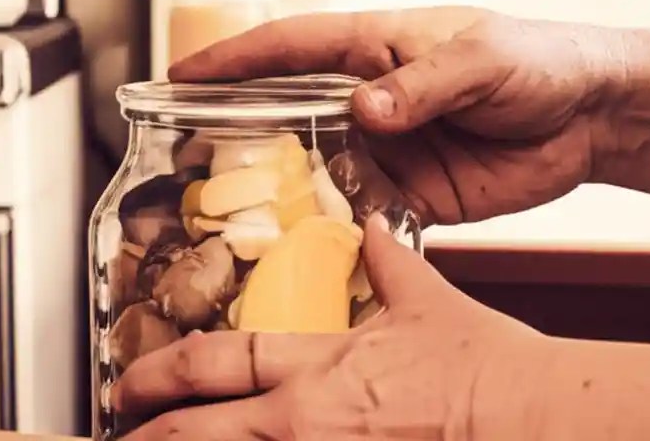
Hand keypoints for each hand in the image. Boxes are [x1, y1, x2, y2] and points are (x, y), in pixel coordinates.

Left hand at [112, 216, 550, 439]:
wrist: (533, 418)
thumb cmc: (487, 368)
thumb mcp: (429, 302)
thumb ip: (389, 265)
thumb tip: (373, 229)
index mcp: (316, 365)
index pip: (213, 362)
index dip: (158, 372)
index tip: (127, 379)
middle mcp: (302, 421)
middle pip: (194, 430)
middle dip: (144, 435)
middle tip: (116, 434)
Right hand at [169, 6, 619, 224]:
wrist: (592, 117)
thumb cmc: (537, 61)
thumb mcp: (482, 60)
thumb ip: (423, 85)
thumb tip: (365, 109)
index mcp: (374, 48)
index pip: (287, 49)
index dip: (230, 59)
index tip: (178, 73)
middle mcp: (367, 100)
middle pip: (284, 114)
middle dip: (234, 132)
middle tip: (182, 157)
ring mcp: (384, 151)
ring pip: (312, 172)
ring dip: (275, 193)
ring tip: (225, 217)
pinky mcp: (408, 197)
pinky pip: (356, 218)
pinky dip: (328, 235)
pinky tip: (298, 254)